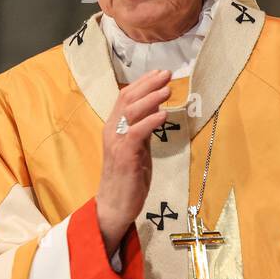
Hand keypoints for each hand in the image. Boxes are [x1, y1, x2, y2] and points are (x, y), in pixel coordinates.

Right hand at [95, 69, 172, 257]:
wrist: (115, 205)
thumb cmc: (127, 178)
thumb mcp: (138, 148)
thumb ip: (143, 128)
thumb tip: (156, 108)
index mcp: (114, 127)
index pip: (125, 97)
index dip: (142, 82)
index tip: (160, 73)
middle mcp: (112, 130)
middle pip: (127, 98)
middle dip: (148, 84)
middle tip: (167, 74)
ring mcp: (117, 143)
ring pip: (130, 112)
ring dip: (150, 98)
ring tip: (167, 90)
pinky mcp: (124, 156)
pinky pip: (137, 133)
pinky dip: (151, 121)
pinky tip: (163, 114)